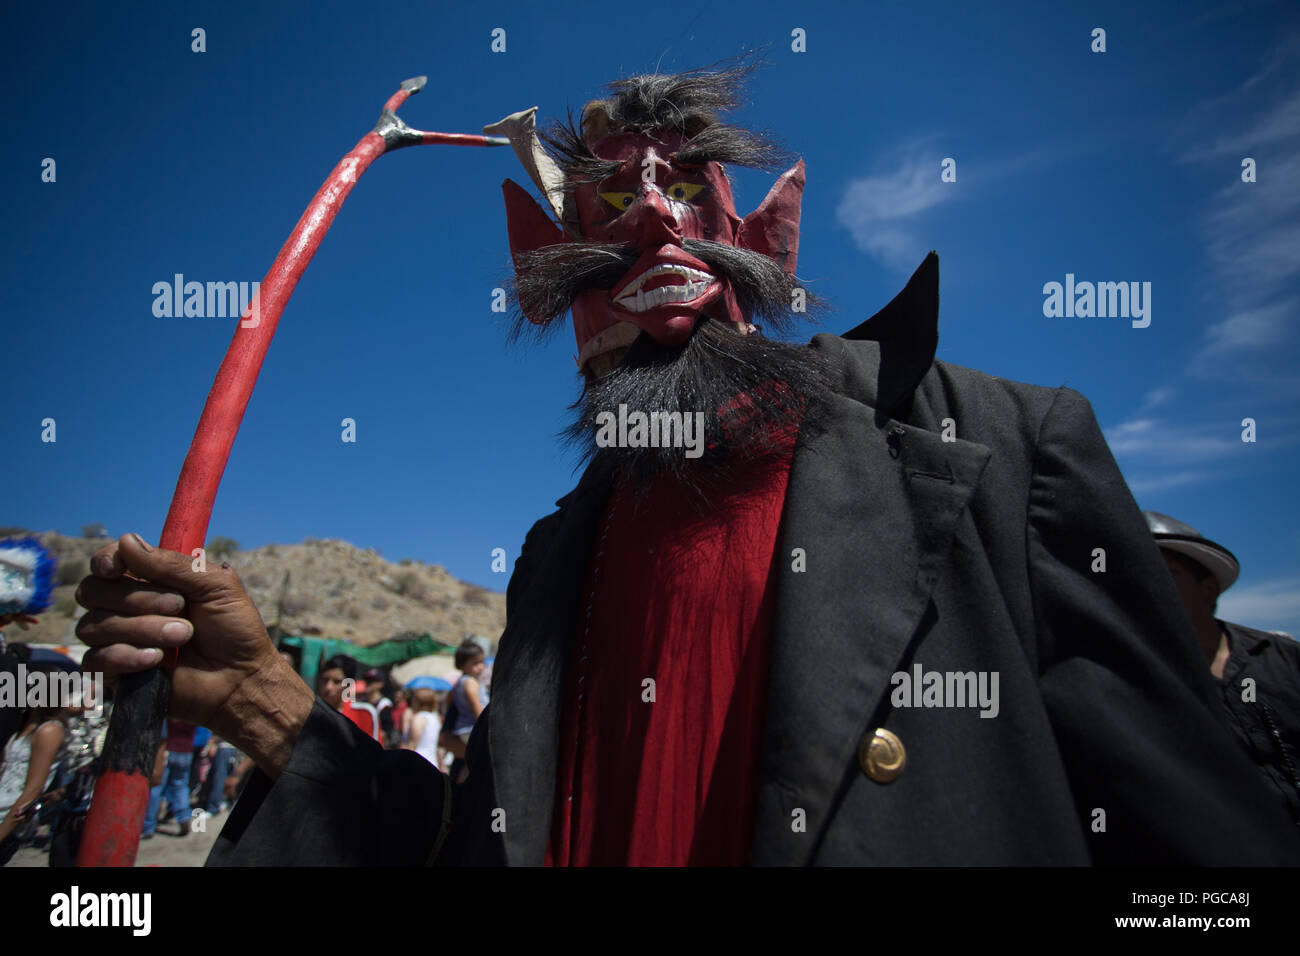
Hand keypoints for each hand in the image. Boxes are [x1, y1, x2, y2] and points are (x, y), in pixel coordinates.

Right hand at [75, 534, 311, 771]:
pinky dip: (127, 656)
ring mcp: (119, 640)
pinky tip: (158, 661)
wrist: (242, 678)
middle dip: (136, 598)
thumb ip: (172, 564)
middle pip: (93, 592)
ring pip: (93, 626)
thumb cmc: (234, 630)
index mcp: (150, 582)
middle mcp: (127, 608)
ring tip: (182, 636)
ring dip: (142, 629)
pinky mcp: (116, 673)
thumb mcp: (216, 586)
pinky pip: (95, 660)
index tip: (117, 569)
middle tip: (180, 607)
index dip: (105, 562)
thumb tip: (125, 540)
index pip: (106, 564)